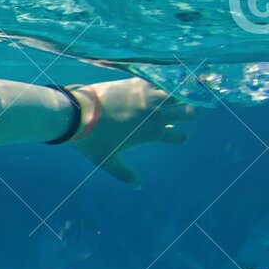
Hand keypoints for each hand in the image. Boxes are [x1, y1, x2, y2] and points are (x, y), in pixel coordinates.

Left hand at [68, 78, 192, 184]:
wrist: (78, 114)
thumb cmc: (93, 140)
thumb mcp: (107, 161)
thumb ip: (124, 174)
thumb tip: (137, 186)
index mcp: (153, 133)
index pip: (180, 136)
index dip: (179, 137)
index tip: (172, 135)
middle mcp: (157, 113)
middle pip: (189, 111)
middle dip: (190, 114)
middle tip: (184, 114)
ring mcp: (148, 96)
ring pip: (177, 94)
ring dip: (177, 97)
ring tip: (173, 99)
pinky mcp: (136, 83)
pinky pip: (157, 82)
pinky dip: (158, 86)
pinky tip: (153, 88)